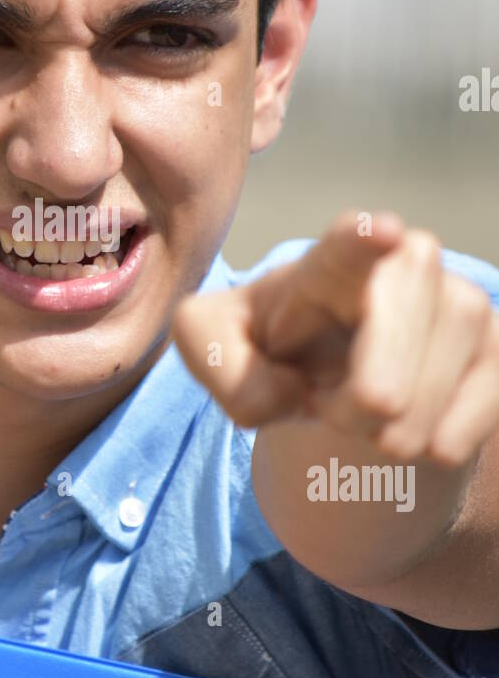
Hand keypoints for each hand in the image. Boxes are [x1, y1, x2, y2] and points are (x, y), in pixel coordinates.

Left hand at [173, 211, 498, 466]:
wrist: (337, 379)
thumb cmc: (273, 347)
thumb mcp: (213, 346)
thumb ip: (219, 363)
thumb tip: (286, 393)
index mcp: (332, 259)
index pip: (347, 247)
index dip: (363, 242)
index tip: (381, 233)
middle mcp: (409, 264)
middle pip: (385, 374)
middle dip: (351, 409)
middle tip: (331, 405)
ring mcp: (464, 304)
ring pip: (423, 408)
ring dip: (386, 433)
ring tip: (366, 409)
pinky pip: (463, 430)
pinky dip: (428, 445)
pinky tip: (414, 421)